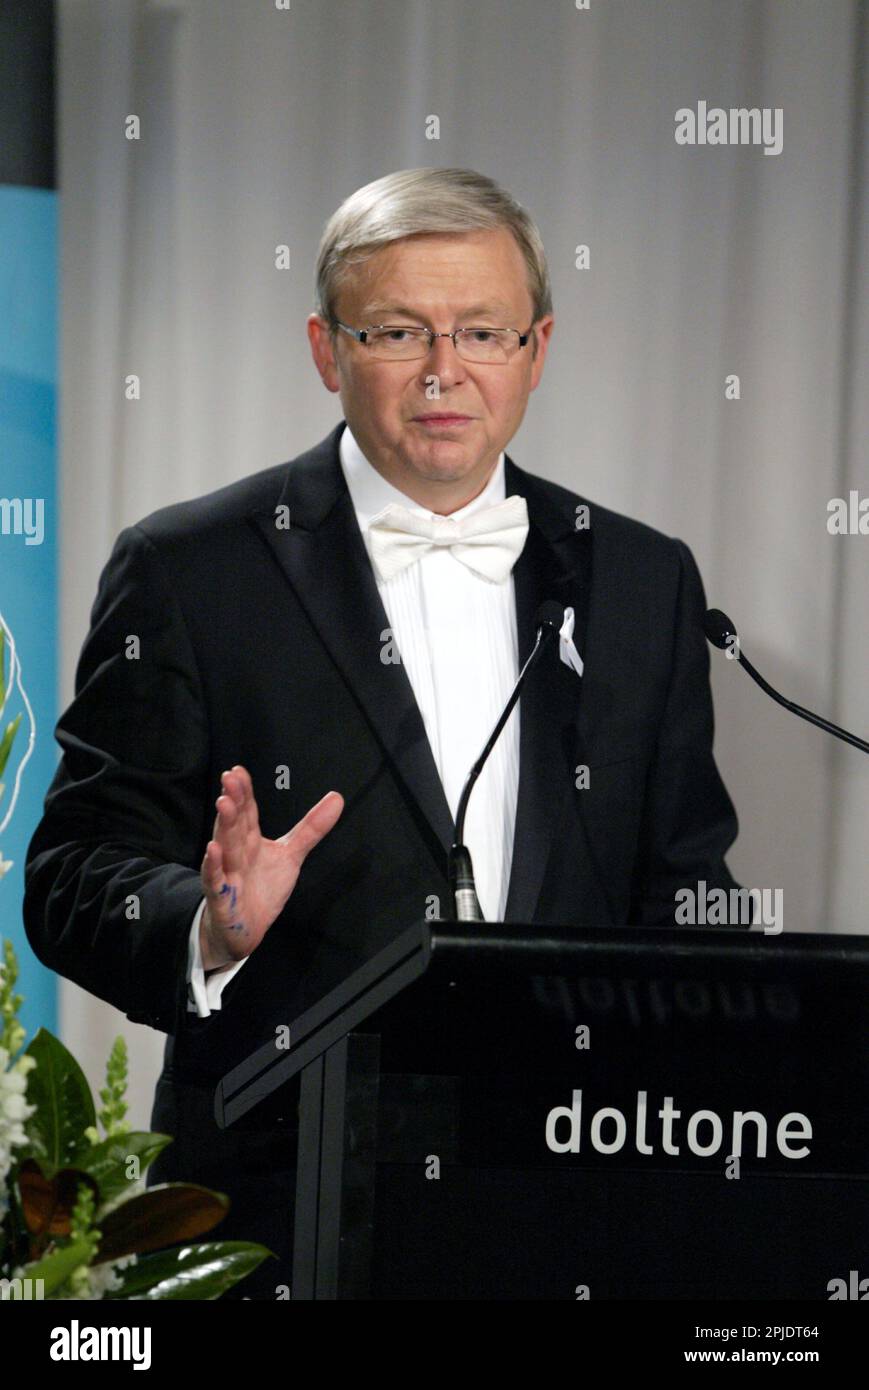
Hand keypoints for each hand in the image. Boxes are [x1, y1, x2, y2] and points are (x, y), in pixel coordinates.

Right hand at [198, 765, 343, 970]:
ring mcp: (227, 874)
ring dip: (223, 825)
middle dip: (233, 801)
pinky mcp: (223, 898)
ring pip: (224, 846)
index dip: (244, 792)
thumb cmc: (262, 887)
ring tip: (224, 802)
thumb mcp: (290, 855)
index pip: (247, 811)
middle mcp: (236, 852)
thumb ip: (311, 828)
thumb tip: (337, 797)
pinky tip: (213, 850)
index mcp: (250, 839)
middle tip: (231, 778)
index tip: (238, 771)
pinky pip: (216, 881)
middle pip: (235, 823)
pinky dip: (213, 866)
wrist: (244, 930)